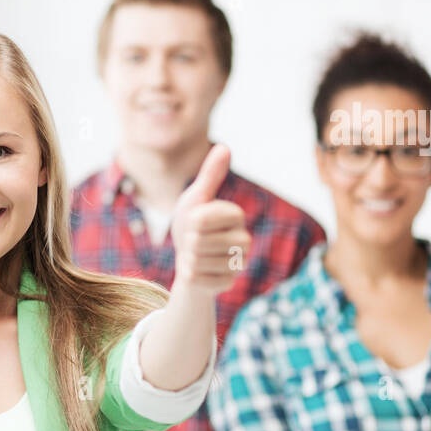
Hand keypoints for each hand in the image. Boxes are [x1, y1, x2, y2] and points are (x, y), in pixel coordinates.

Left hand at [170, 144, 250, 295]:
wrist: (188, 258)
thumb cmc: (191, 225)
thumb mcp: (196, 198)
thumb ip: (210, 175)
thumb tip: (224, 147)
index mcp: (236, 215)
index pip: (203, 218)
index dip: (190, 220)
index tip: (195, 221)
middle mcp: (244, 239)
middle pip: (198, 241)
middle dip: (187, 241)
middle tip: (193, 242)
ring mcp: (238, 264)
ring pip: (196, 261)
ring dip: (187, 258)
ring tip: (195, 255)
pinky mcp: (228, 283)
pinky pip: (197, 279)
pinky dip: (189, 275)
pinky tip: (197, 271)